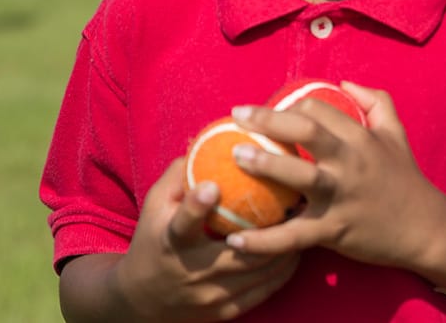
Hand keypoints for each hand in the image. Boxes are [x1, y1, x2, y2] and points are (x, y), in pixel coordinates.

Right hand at [112, 156, 299, 321]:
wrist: (142, 301)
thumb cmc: (153, 240)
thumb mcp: (155, 206)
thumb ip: (179, 174)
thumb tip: (208, 139)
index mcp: (170, 242)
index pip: (182, 225)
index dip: (196, 207)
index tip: (211, 185)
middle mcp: (192, 272)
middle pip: (238, 252)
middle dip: (268, 228)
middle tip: (293, 199)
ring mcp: (211, 295)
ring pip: (259, 271)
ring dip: (284, 247)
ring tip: (303, 220)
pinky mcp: (226, 312)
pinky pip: (265, 290)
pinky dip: (283, 270)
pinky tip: (296, 249)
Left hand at [224, 82, 445, 271]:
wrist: (424, 228)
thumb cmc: (405, 178)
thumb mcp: (395, 132)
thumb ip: (375, 101)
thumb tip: (345, 83)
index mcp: (360, 138)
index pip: (319, 110)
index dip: (290, 105)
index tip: (266, 110)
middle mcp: (349, 163)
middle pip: (307, 133)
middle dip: (269, 120)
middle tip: (237, 115)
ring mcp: (340, 197)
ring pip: (299, 177)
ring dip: (265, 166)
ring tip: (236, 157)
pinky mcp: (333, 230)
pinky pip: (293, 236)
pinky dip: (263, 241)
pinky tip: (234, 240)